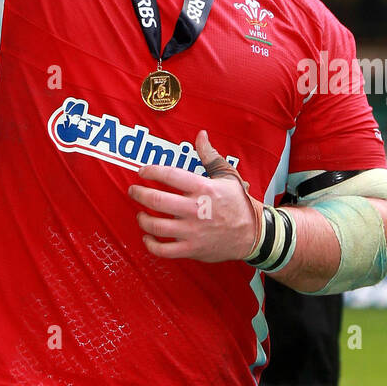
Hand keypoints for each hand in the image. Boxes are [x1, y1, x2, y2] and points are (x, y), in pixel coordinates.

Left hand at [128, 130, 262, 262]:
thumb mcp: (227, 175)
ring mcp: (193, 231)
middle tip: (133, 191)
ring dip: (142, 218)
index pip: (169, 175)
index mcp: (203, 188)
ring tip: (140, 214)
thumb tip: (201, 135)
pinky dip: (151, 244)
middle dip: (138, 194)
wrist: (253, 233)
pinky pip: (164, 250)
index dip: (151, 171)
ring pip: (156, 225)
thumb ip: (210, 155)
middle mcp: (195, 209)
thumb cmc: (237, 202)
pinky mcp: (192, 249)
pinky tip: (147, 237)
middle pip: (157, 200)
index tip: (142, 172)